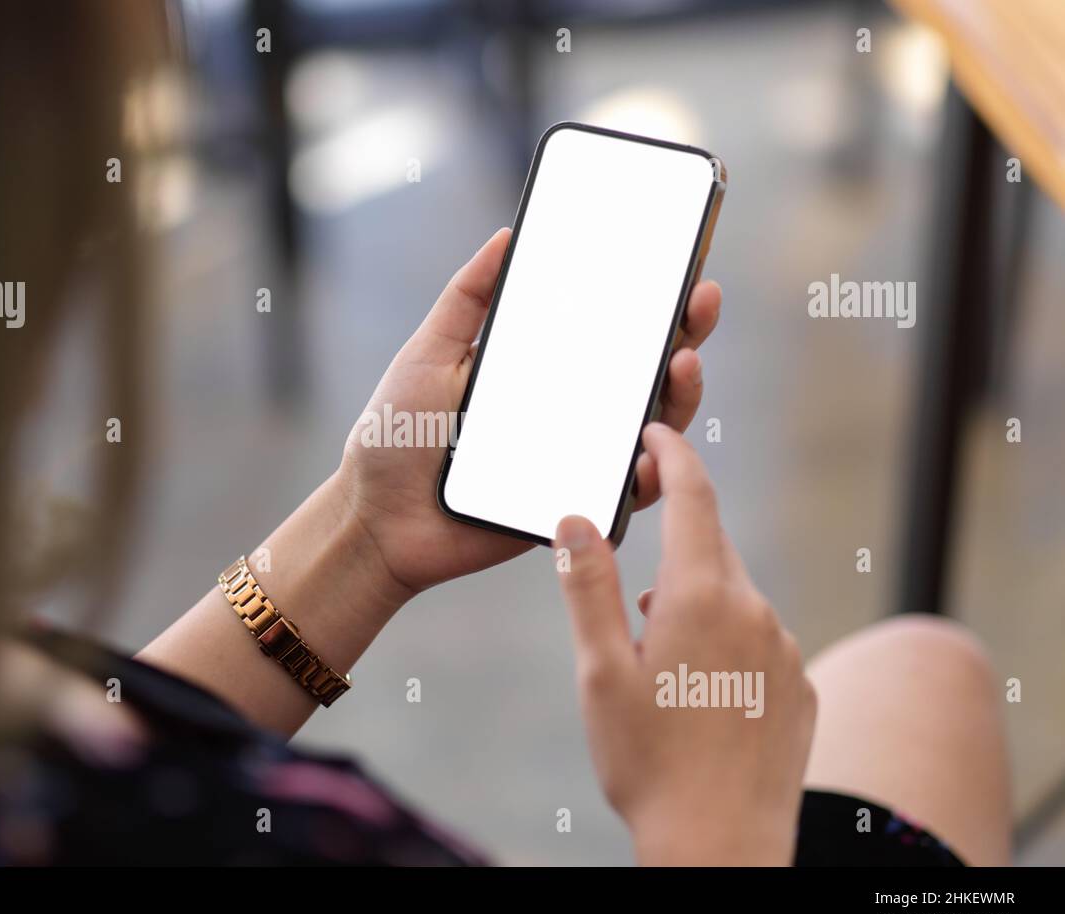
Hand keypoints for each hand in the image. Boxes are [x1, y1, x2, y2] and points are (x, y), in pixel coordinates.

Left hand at [337, 228, 723, 595]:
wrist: (375, 518)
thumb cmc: (395, 436)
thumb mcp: (429, 353)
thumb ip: (466, 299)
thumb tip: (507, 235)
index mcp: (542, 370)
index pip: (610, 330)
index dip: (652, 300)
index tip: (681, 264)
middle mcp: (570, 412)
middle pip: (645, 374)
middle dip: (685, 335)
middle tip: (699, 300)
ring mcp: (576, 460)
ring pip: (651, 432)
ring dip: (678, 399)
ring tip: (681, 365)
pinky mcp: (572, 508)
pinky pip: (624, 496)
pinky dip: (651, 475)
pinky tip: (653, 449)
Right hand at [553, 423, 816, 865]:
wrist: (720, 846)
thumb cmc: (647, 761)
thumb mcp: (600, 671)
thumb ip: (589, 587)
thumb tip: (579, 518)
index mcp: (703, 596)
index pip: (695, 497)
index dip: (676, 454)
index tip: (659, 430)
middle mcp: (756, 610)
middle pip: (713, 548)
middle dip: (675, 546)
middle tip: (631, 590)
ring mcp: (784, 650)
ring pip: (734, 598)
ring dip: (695, 605)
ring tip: (655, 664)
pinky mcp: (799, 687)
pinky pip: (758, 641)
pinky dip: (725, 643)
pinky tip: (696, 694)